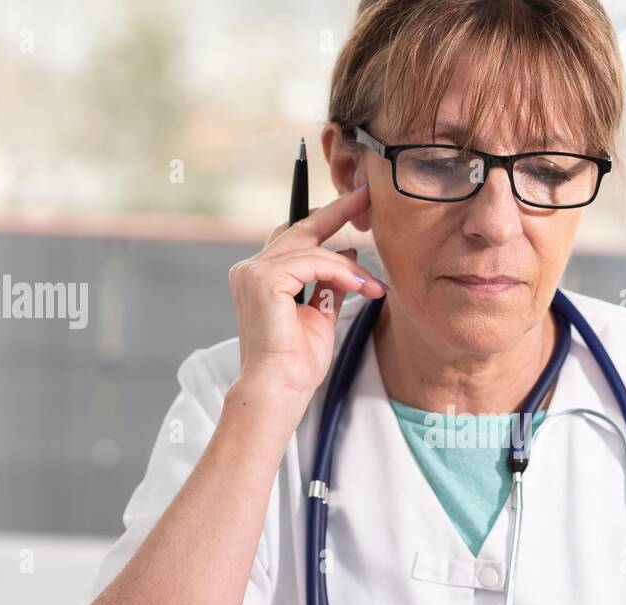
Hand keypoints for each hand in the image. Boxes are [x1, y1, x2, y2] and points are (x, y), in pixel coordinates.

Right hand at [226, 183, 387, 401]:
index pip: (295, 237)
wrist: (280, 390)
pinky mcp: (263, 279)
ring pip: (314, 249)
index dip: (325, 219)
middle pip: (301, 229)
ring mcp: (253, 272)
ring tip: (374, 287)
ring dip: (350, 267)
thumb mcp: (320, 315)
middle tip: (366, 195)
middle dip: (337, 212)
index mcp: (261, 277)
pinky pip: (314, 262)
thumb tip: (348, 256)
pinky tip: (361, 288)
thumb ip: (329, 285)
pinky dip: (341, 273)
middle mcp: (251, 269)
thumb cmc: (296, 364)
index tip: (354, 203)